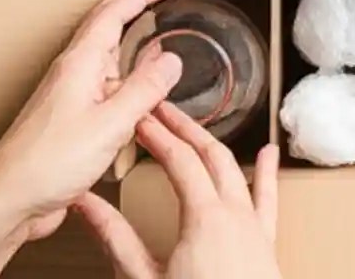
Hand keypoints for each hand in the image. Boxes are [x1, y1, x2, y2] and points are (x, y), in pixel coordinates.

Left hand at [0, 0, 182, 242]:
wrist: (8, 200)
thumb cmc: (47, 164)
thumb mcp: (109, 124)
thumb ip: (144, 89)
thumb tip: (171, 59)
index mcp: (80, 64)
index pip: (115, 12)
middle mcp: (73, 73)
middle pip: (106, 24)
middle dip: (135, 2)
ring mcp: (70, 94)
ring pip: (106, 55)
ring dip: (131, 38)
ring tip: (155, 31)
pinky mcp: (71, 118)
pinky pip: (105, 85)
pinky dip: (127, 76)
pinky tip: (138, 89)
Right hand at [75, 103, 281, 278]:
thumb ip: (115, 238)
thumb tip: (85, 204)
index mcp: (205, 218)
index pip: (178, 159)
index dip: (156, 134)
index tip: (138, 117)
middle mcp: (235, 215)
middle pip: (210, 154)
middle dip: (183, 127)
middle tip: (159, 109)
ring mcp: (255, 228)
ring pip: (236, 170)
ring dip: (214, 144)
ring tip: (194, 124)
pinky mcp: (266, 244)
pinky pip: (269, 199)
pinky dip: (268, 172)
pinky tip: (269, 153)